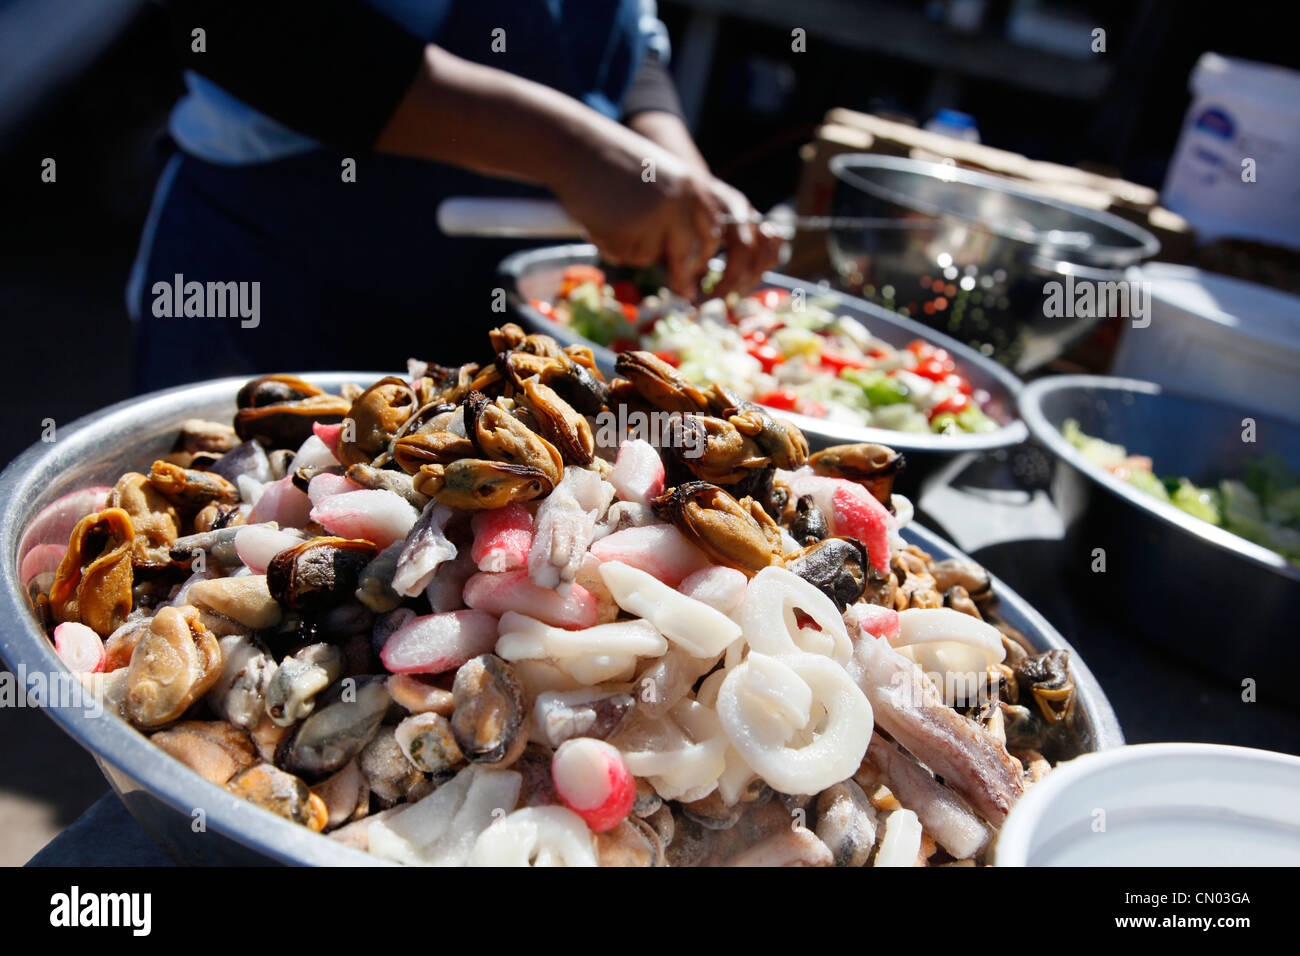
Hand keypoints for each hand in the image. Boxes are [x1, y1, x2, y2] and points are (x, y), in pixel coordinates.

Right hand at [548, 126, 779, 298]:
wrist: (577, 146)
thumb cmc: (615, 162)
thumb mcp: (661, 177)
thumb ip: (678, 209)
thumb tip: (687, 256)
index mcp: (692, 186)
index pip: (710, 232)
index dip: (703, 256)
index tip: (696, 269)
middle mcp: (677, 203)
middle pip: (686, 255)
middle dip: (682, 276)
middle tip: (680, 290)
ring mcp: (651, 218)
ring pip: (649, 258)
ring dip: (632, 249)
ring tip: (614, 218)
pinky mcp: (624, 231)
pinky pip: (623, 255)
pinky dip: (611, 246)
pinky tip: (600, 220)